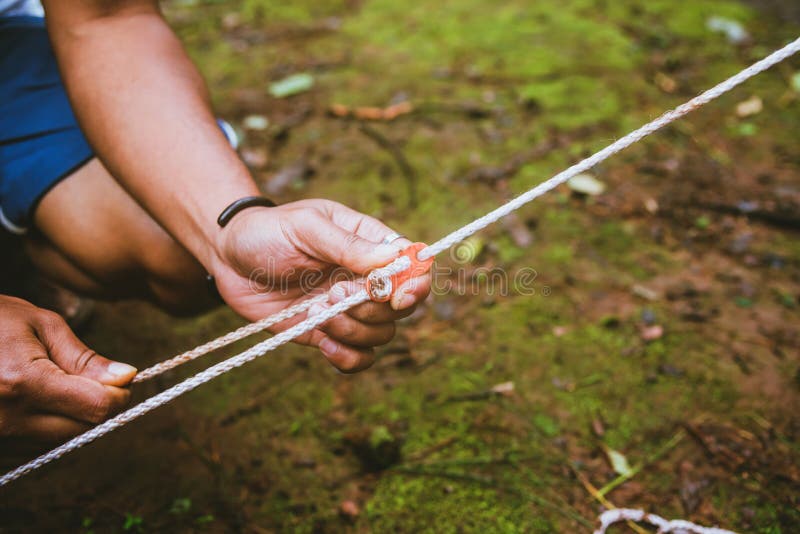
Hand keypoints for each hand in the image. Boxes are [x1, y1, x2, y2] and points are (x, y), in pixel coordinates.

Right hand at [0, 296, 136, 444]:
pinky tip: (35, 399)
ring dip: (70, 416)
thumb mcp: (41, 325)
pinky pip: (32, 444)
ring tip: (53, 383)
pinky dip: (44, 424)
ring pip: (58, 440)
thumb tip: (126, 377)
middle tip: (92, 380)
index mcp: (24, 382)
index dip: (119, 395)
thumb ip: (84, 358)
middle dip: (97, 406)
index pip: (96, 408)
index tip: (121, 380)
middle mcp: (7, 417)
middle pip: (81, 429)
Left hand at [210, 199, 430, 372]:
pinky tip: (325, 345)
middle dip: (372, 309)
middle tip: (333, 293)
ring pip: (381, 334)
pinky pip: (358, 358)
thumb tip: (394, 257)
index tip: (399, 295)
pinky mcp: (327, 333)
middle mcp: (365, 278)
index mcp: (369, 244)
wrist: (228, 257)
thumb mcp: (307, 228)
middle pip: (400, 307)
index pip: (412, 266)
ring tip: (318, 312)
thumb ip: (348, 245)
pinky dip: (349, 359)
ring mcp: (348, 308)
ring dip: (354, 331)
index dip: (415, 283)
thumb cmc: (268, 231)